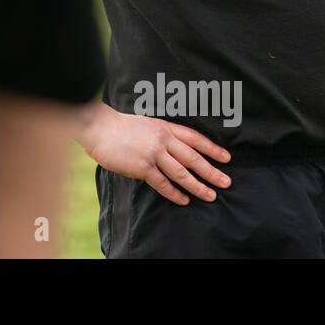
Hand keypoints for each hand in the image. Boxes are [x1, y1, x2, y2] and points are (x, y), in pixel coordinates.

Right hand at [78, 103, 230, 205]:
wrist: (98, 127)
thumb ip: (160, 135)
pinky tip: (183, 200)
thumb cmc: (118, 126)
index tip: (226, 157)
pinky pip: (162, 183)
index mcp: (164, 127)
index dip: (212, 148)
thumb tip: (172, 148)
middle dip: (212, 171)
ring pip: (182, 173)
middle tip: (226, 181)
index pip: (195, 138)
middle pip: (193, 158)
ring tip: (211, 195)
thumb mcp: (146, 124)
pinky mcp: (142, 167)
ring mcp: (153, 154)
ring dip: (198, 185)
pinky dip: (174, 193)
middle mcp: (162, 140)